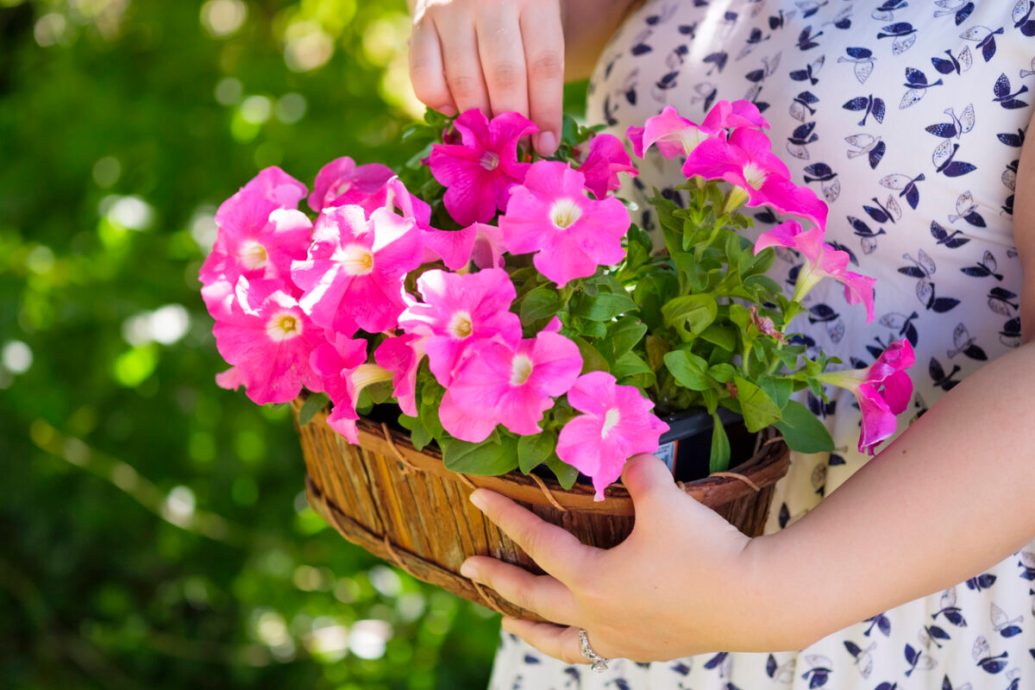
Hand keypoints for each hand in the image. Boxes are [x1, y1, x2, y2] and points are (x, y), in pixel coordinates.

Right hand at [407, 0, 564, 155]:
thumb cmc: (514, 11)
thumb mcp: (538, 24)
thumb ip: (539, 70)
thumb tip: (541, 140)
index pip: (544, 66)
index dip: (546, 113)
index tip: (546, 145)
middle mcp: (490, 0)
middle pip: (505, 77)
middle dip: (511, 121)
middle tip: (513, 145)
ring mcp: (451, 10)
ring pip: (465, 82)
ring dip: (478, 119)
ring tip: (487, 134)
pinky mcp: (421, 24)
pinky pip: (425, 78)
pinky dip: (440, 103)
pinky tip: (454, 108)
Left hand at [461, 455, 798, 663]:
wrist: (757, 602)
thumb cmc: (706, 551)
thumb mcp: (666, 499)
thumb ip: (638, 468)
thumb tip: (626, 450)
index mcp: (592, 578)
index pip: (537, 542)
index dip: (505, 516)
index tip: (477, 498)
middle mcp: (598, 615)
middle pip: (534, 599)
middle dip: (498, 581)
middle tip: (469, 566)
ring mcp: (622, 638)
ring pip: (561, 641)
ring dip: (530, 630)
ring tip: (509, 624)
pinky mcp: (648, 650)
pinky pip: (597, 652)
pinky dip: (578, 645)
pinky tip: (583, 638)